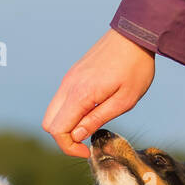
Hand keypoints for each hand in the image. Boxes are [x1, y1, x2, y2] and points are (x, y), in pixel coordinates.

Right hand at [42, 30, 155, 157]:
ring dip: (66, 124)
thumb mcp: (124, 100)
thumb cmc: (135, 68)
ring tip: (90, 125)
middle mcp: (68, 85)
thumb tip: (76, 136)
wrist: (135, 34)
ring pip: (53, 112)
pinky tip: (90, 110)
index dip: (69, 147)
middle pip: (49, 123)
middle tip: (85, 141)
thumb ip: (97, 119)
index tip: (87, 150)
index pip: (58, 130)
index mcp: (80, 94)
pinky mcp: (73, 74)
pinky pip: (61, 100)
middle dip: (64, 138)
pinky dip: (69, 112)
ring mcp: (68, 78)